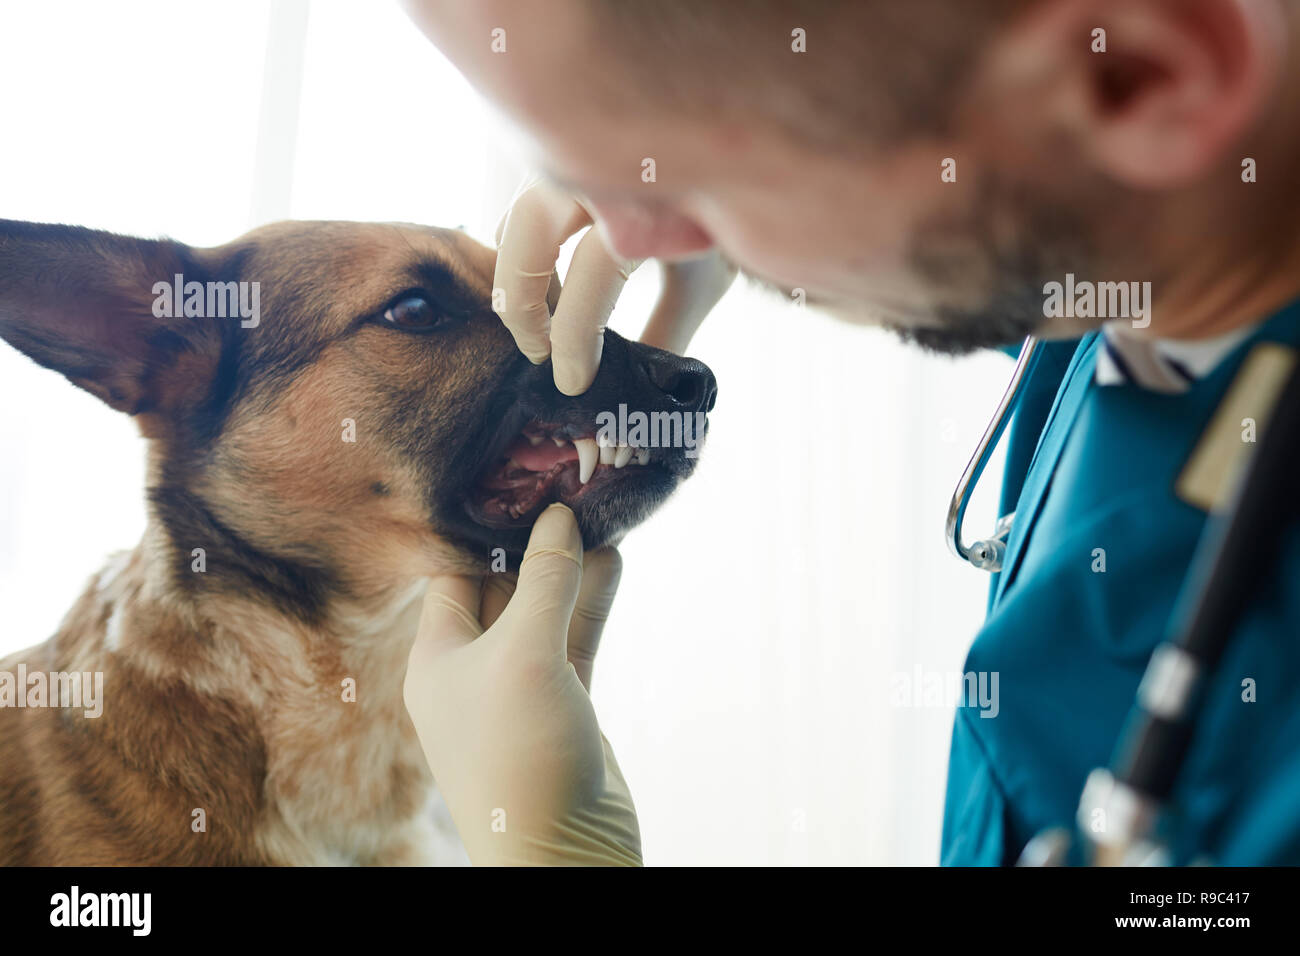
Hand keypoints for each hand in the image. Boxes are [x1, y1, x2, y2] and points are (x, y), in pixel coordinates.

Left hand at [403, 503, 640, 865]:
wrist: (564, 853)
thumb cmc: (520, 755)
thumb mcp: (525, 654)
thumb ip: (543, 581)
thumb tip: (559, 516)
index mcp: (437, 659)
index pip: (453, 574)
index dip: (482, 530)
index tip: (516, 484)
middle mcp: (473, 670)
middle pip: (503, 588)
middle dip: (534, 543)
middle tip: (567, 487)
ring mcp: (521, 688)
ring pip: (546, 611)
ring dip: (571, 568)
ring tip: (599, 513)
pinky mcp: (564, 705)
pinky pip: (576, 638)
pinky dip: (592, 601)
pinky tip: (614, 559)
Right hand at [493, 173, 735, 394]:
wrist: (738, 156)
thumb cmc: (722, 222)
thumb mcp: (700, 282)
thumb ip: (664, 332)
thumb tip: (636, 392)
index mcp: (643, 201)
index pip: (589, 278)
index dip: (573, 340)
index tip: (572, 381)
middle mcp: (599, 167)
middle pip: (524, 238)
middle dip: (522, 305)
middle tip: (537, 353)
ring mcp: (575, 152)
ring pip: (516, 218)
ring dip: (519, 273)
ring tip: (546, 320)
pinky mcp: (562, 156)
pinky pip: (523, 202)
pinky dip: (524, 244)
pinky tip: (549, 281)